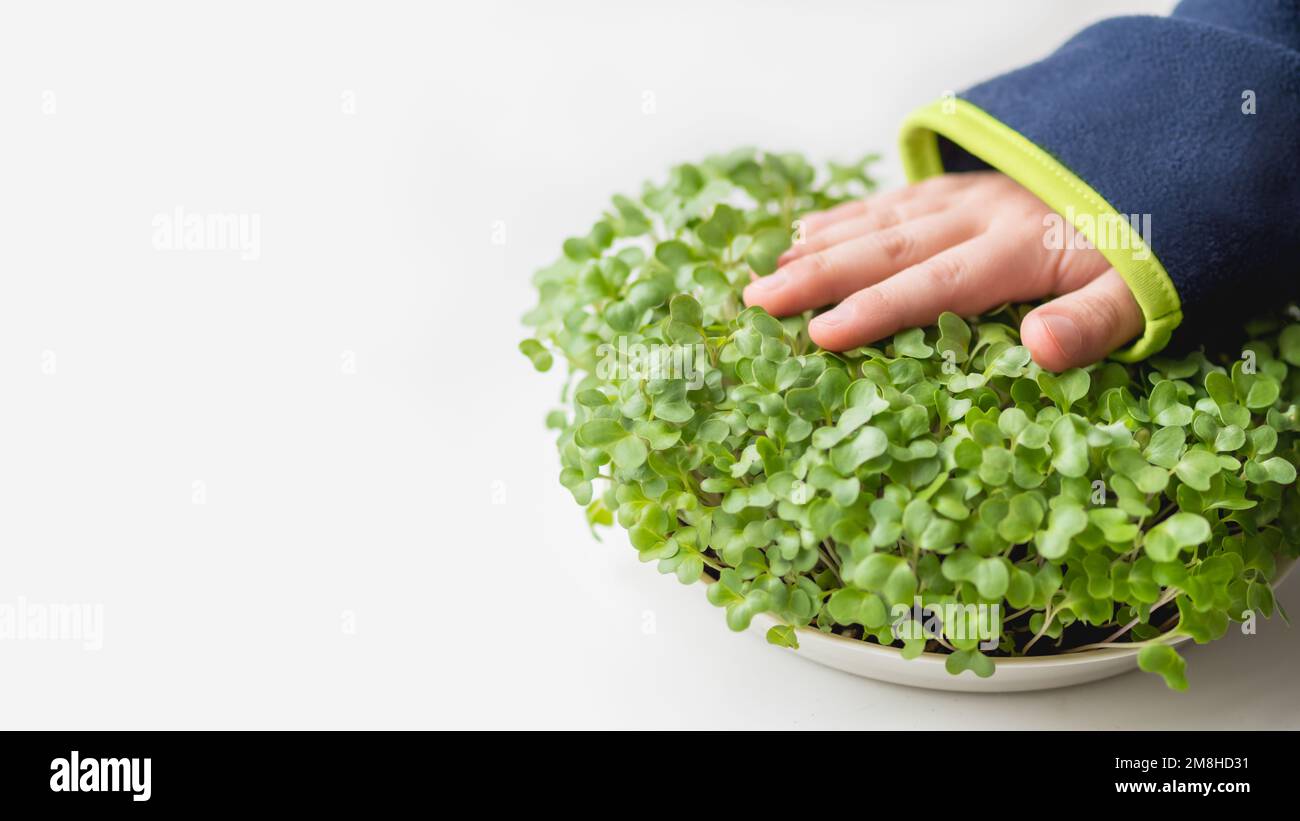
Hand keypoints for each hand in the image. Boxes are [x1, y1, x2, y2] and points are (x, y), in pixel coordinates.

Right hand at [742, 172, 1143, 370]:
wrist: (1169, 163)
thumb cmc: (1151, 244)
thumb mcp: (1144, 292)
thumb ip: (1093, 323)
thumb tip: (1037, 350)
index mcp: (1017, 248)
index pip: (933, 284)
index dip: (874, 310)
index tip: (817, 334)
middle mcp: (979, 215)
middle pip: (887, 247)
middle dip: (817, 275)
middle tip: (757, 301)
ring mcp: (967, 195)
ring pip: (879, 219)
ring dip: (820, 246)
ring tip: (768, 270)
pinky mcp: (964, 186)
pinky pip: (893, 199)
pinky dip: (847, 214)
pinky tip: (811, 228)